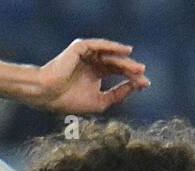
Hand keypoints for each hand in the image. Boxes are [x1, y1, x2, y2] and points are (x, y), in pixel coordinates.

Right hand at [34, 39, 148, 114]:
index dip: (132, 79)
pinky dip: (114, 47)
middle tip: (144, 75)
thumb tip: (134, 87)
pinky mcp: (81, 47)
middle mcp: (94, 61)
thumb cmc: (69, 100)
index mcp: (97, 73)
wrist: (49, 95)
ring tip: (138, 68)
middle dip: (131, 70)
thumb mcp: (100, 102)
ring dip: (125, 60)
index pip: (118, 73)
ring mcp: (88, 53)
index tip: (145, 85)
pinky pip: (101, 45)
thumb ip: (117, 95)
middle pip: (117, 63)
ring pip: (111, 55)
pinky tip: (126, 51)